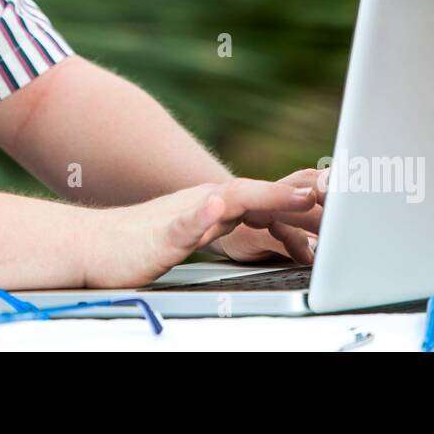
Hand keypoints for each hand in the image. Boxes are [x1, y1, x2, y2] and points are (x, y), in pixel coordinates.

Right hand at [82, 177, 318, 288]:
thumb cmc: (140, 242)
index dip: (301, 194)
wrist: (94, 245)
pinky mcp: (160, 234)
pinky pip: (183, 225)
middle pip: (259, 194)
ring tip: (299, 197)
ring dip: (265, 197)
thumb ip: (222, 224)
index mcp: (215, 204)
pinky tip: (215, 208)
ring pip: (230, 202)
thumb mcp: (193, 234)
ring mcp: (183, 216)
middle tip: (336, 189)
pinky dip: (200, 216)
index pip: (266, 196)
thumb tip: (260, 226)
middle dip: (297, 193)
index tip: (339, 193)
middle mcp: (204, 202)